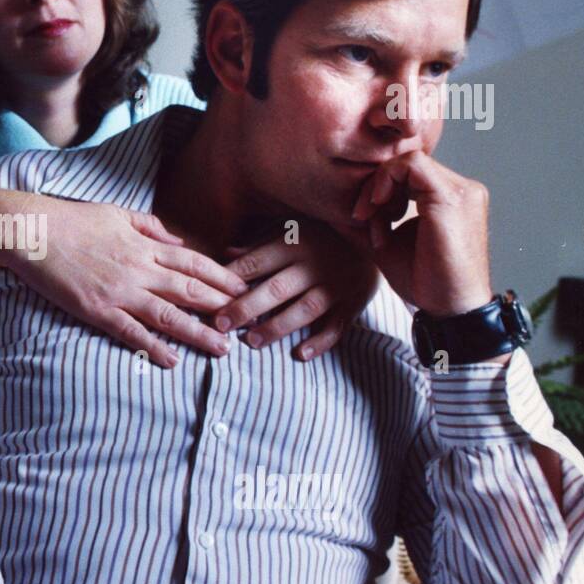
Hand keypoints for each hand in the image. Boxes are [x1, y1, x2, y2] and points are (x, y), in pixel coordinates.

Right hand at [5, 199, 249, 367]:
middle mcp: (138, 269)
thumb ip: (150, 226)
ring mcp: (119, 292)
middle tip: (248, 323)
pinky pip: (131, 332)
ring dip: (198, 333)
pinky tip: (172, 360)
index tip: (244, 290)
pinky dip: (153, 347)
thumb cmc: (73, 219)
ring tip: (222, 348)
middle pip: (190, 291)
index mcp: (144, 245)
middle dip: (222, 308)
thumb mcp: (117, 212)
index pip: (194, 262)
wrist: (35, 232)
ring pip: (168, 315)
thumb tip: (177, 240)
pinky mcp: (98, 310)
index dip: (222, 278)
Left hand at [213, 222, 381, 360]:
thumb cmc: (322, 234)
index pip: (256, 263)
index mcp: (293, 243)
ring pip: (304, 309)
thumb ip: (259, 244)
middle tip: (220, 325)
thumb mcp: (291, 230)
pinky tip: (301, 354)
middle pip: (276, 289)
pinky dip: (321, 341)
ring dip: (277, 327)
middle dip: (246, 308)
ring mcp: (335, 284)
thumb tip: (224, 254)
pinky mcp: (353, 301)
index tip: (208, 298)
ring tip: (252, 342)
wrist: (375, 238)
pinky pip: (337, 325)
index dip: (231, 281)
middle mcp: (313, 264)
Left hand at [340, 150, 491, 315]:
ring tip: (372, 223)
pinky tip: (376, 208)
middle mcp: (461, 189)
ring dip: (377, 188)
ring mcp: (461, 191)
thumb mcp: (385, 245)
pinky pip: (412, 164)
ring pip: (407, 160)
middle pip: (406, 164)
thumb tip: (331, 209)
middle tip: (361, 219)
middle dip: (374, 188)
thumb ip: (364, 224)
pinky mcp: (451, 197)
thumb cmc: (424, 282)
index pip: (408, 173)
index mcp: (450, 198)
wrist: (449, 309)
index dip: (379, 189)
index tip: (362, 219)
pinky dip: (386, 181)